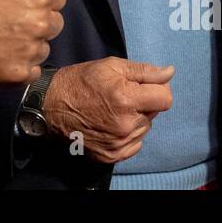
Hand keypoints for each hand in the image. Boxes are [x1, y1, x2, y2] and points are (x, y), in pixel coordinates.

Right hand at [0, 0, 65, 83]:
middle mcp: (40, 23)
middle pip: (53, 23)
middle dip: (36, 19)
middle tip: (7, 17)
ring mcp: (30, 50)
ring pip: (44, 46)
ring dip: (30, 42)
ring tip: (3, 34)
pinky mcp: (19, 73)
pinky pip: (34, 69)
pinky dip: (22, 63)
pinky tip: (3, 53)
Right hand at [43, 57, 173, 162]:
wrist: (51, 106)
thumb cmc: (80, 81)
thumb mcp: (111, 66)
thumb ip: (144, 70)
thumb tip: (170, 72)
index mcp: (126, 99)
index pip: (165, 99)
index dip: (158, 89)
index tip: (145, 85)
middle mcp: (125, 125)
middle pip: (154, 114)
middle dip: (144, 103)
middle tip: (123, 95)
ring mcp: (118, 143)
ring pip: (144, 129)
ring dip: (136, 119)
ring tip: (114, 109)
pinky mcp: (111, 155)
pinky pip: (134, 145)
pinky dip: (128, 135)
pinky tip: (111, 124)